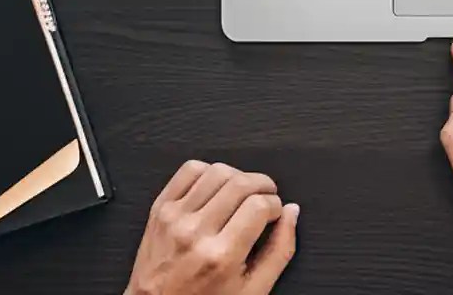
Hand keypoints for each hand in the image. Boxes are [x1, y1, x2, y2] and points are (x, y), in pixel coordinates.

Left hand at [124, 161, 299, 294]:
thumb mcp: (252, 291)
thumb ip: (279, 251)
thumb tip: (291, 213)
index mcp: (221, 256)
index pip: (260, 206)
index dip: (275, 204)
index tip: (275, 212)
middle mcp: (196, 233)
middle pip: (241, 183)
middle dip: (263, 184)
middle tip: (267, 196)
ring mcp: (175, 217)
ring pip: (217, 172)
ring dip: (239, 175)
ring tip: (244, 191)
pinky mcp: (161, 207)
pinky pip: (189, 170)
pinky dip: (210, 171)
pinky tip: (217, 187)